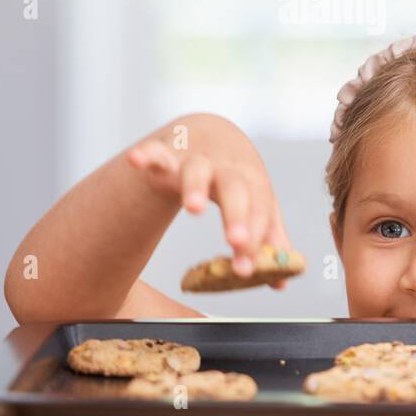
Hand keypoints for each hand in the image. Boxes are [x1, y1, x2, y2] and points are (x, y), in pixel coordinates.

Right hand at [126, 116, 292, 287]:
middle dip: (237, 215)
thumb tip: (280, 283)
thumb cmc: (237, 180)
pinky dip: (146, 154)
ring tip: (194, 209)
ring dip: (197, 187)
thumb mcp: (256, 203)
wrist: (212, 133)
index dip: (256, 239)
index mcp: (253, 183)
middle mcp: (227, 169)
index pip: (259, 210)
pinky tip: (135, 159)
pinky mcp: (167, 153)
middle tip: (236, 241)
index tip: (246, 270)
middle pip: (235, 189)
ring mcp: (196, 159)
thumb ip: (266, 239)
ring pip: (197, 170)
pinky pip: (156, 153)